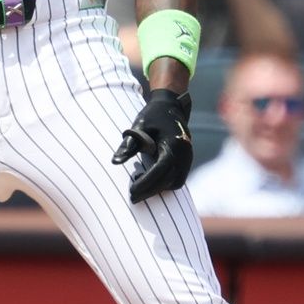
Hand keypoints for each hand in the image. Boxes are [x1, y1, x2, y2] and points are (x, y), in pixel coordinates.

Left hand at [113, 87, 193, 202]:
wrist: (171, 106)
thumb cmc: (153, 116)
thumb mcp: (138, 127)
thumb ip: (129, 145)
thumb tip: (116, 161)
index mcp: (173, 143)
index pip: (161, 169)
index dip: (146, 182)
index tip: (132, 191)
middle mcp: (184, 153)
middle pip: (168, 180)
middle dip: (150, 190)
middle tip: (133, 197)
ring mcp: (188, 158)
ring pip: (175, 182)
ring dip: (158, 189)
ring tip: (139, 190)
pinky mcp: (187, 161)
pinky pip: (177, 178)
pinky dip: (164, 184)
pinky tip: (150, 183)